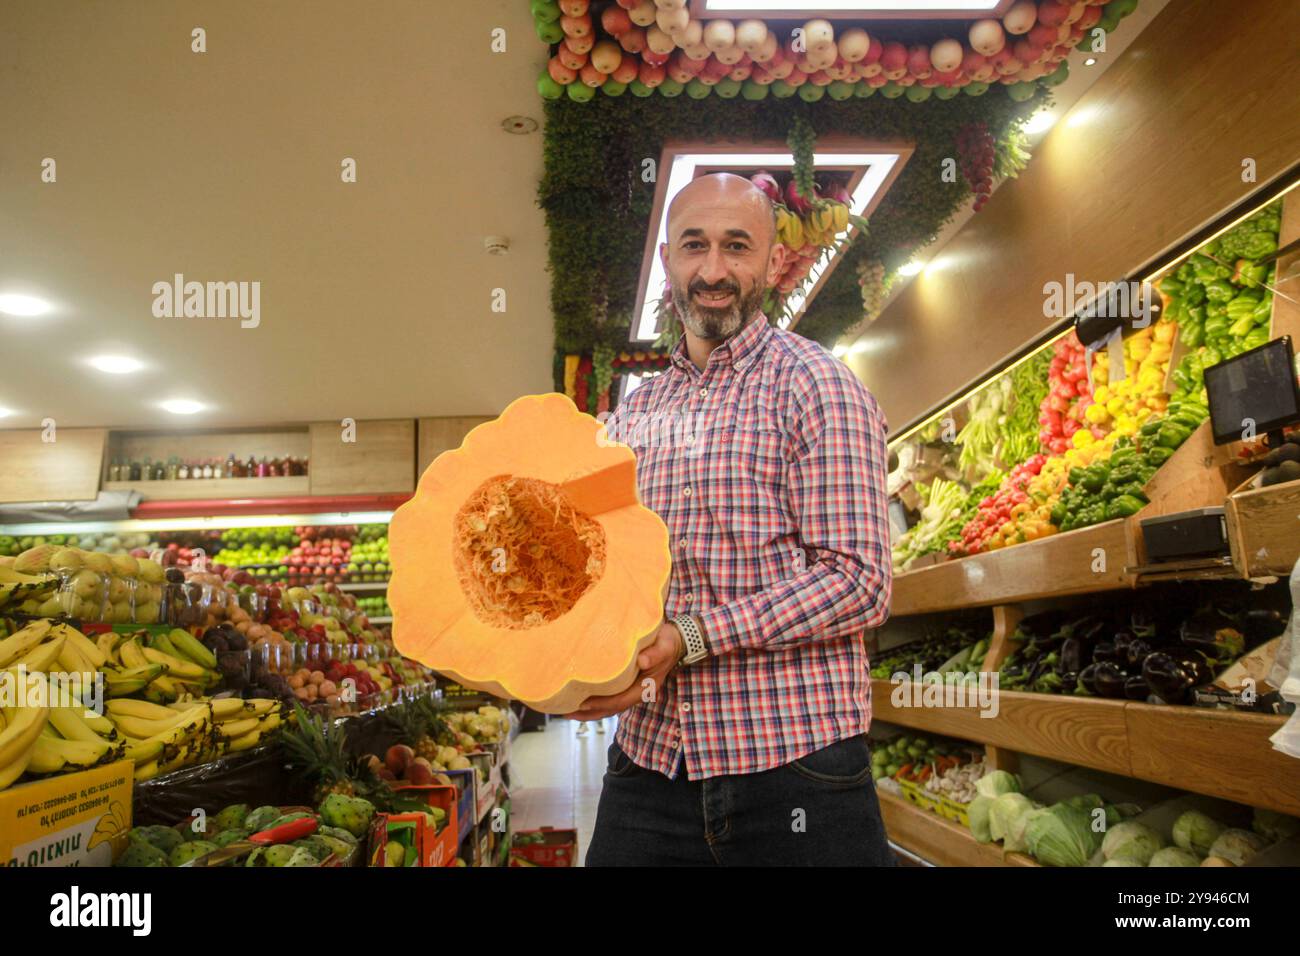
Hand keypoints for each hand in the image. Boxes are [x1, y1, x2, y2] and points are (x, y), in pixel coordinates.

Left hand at [564, 620, 683, 721]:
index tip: (582, 703)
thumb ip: (655, 654)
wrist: (676, 641)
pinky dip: (595, 699)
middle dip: (589, 713)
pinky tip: (581, 696)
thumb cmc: (668, 642)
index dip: (601, 704)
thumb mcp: (665, 646)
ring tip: (567, 710)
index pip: (620, 701)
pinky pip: (610, 696)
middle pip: (611, 709)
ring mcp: (632, 689)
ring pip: (609, 706)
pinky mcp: (628, 683)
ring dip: (589, 710)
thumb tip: (642, 661)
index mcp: (645, 688)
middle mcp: (637, 692)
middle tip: (566, 713)